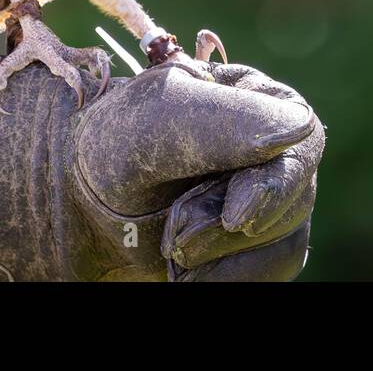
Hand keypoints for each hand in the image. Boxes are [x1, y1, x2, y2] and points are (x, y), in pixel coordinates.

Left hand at [69, 58, 324, 280]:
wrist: (72, 205)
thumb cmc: (112, 148)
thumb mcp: (156, 120)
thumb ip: (223, 119)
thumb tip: (301, 126)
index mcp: (254, 96)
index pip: (299, 134)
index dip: (276, 182)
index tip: (236, 215)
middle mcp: (270, 144)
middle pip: (294, 192)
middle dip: (230, 222)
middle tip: (175, 234)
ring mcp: (265, 195)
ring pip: (287, 235)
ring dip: (225, 250)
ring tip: (170, 249)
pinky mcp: (253, 241)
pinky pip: (272, 266)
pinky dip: (233, 276)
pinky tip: (188, 277)